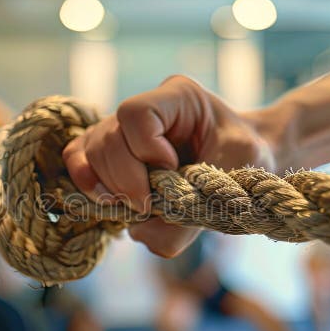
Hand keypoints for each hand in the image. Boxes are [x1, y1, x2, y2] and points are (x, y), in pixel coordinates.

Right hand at [63, 75, 273, 256]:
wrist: (251, 159)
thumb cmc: (247, 162)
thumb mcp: (233, 186)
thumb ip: (193, 215)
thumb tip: (141, 234)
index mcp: (179, 96)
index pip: (136, 113)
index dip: (145, 149)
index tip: (173, 171)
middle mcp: (145, 107)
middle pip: (107, 138)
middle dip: (126, 180)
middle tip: (150, 206)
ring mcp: (123, 128)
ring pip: (89, 153)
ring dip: (110, 188)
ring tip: (140, 206)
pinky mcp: (111, 152)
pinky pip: (78, 160)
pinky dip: (89, 185)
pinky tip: (112, 202)